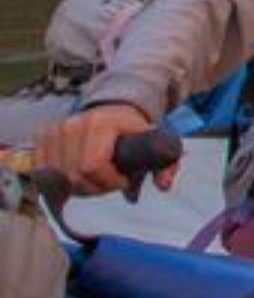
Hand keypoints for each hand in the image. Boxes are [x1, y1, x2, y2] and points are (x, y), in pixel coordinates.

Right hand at [34, 103, 173, 196]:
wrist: (114, 110)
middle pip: (74, 175)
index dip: (108, 181)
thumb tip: (163, 186)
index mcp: (103, 122)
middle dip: (95, 187)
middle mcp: (74, 124)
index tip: (123, 180)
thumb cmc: (134, 131)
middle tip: (110, 182)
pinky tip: (77, 174)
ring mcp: (56, 130)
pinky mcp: (43, 136)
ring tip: (96, 177)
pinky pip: (44, 171)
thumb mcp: (155, 143)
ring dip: (78, 186)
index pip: (93, 165)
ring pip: (58, 176)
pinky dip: (60, 179)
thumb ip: (166, 164)